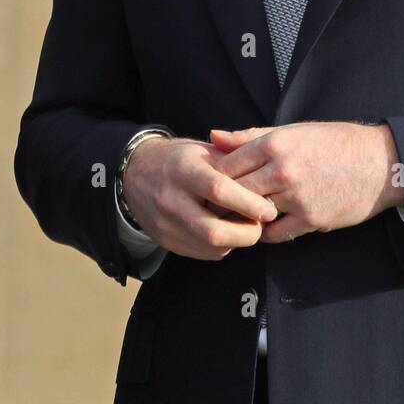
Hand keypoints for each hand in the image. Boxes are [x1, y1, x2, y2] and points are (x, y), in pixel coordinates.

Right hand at [122, 136, 279, 260]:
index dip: (248, 203)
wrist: (135, 173)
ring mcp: (165, 224)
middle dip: (245, 233)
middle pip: (213, 230)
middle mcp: (170, 199)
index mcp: (182, 170)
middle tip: (261, 225)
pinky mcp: (165, 241)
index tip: (269, 210)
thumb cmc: (178, 159)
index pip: (218, 191)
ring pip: (209, 247)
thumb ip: (232, 162)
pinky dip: (222, 247)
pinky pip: (201, 253)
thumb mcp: (202, 149)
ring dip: (236, 242)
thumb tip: (265, 182)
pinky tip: (228, 233)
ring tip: (247, 228)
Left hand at [208, 122, 402, 241]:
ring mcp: (296, 197)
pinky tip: (267, 224)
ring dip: (246, 215)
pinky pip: (275, 234)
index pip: (228, 164)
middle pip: (235, 191)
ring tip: (241, 214)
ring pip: (253, 213)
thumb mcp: (295, 130)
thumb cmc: (337, 143)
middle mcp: (283, 170)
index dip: (215, 175)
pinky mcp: (310, 219)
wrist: (381, 164)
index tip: (211, 182)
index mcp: (276, 144)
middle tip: (217, 203)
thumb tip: (213, 136)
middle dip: (225, 198)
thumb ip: (251, 135)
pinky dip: (267, 231)